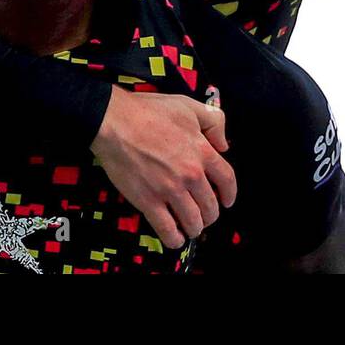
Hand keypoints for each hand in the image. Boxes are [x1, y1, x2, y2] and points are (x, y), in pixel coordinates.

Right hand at [89, 86, 236, 248]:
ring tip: (191, 227)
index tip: (227, 200)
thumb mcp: (188, 105)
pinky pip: (167, 229)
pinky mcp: (148, 201)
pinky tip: (175, 238)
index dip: (230, 194)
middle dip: (211, 214)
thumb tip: (223, 144)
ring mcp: (170, 190)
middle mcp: (191, 174)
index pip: (227, 180)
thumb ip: (213, 121)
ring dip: (195, 228)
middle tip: (205, 215)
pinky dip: (174, 239)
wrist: (114, 122)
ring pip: (193, 221)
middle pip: (211, 206)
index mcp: (202, 151)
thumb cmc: (148, 111)